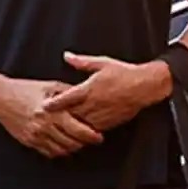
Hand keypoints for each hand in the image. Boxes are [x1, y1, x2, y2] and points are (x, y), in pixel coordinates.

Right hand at [0, 78, 103, 157]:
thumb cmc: (26, 89)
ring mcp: (36, 136)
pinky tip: (65, 145)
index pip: (77, 129)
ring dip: (73, 148)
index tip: (99, 136)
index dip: (91, 135)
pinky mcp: (29, 142)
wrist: (0, 98)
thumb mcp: (50, 86)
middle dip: (84, 143)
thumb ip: (69, 93)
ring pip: (61, 150)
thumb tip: (87, 96)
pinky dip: (60, 152)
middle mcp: (44, 126)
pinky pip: (49, 152)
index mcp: (52, 112)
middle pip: (71, 143)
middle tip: (92, 140)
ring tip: (80, 142)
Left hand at [42, 52, 172, 131]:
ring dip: (70, 126)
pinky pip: (92, 130)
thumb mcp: (102, 63)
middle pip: (70, 114)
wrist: (145, 86)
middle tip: (47, 120)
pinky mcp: (108, 123)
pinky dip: (83, 132)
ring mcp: (100, 115)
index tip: (43, 107)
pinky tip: (78, 132)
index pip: (65, 98)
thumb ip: (82, 62)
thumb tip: (67, 56)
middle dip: (59, 117)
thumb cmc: (124, 73)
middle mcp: (93, 104)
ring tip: (59, 129)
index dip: (53, 103)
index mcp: (88, 88)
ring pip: (79, 125)